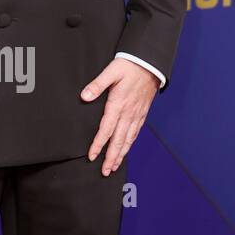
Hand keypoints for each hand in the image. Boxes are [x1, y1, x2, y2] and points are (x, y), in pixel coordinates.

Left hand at [80, 59, 160, 175]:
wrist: (150, 63)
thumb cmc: (129, 66)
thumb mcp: (111, 71)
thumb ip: (97, 85)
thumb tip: (84, 96)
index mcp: (118, 104)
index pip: (106, 129)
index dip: (99, 144)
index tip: (92, 156)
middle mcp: (128, 113)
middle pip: (118, 140)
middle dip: (111, 157)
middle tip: (105, 171)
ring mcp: (136, 114)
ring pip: (128, 139)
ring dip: (121, 154)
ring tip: (114, 166)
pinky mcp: (142, 113)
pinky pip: (136, 132)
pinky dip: (130, 144)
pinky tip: (126, 150)